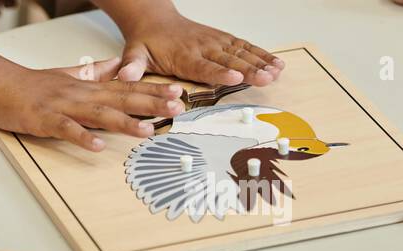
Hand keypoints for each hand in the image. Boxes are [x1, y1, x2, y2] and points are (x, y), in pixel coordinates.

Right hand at [0, 58, 183, 151]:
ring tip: (146, 130)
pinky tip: (98, 146)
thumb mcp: (69, 74)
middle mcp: (81, 95)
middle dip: (150, 104)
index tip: (178, 93)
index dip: (153, 90)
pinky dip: (83, 137)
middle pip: (121, 99)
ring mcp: (64, 107)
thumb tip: (117, 65)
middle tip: (176, 109)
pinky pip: (67, 130)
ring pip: (99, 114)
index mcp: (88, 86)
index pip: (127, 87)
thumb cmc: (32, 84)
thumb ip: (95, 71)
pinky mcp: (45, 120)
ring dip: (124, 122)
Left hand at [114, 9, 282, 86]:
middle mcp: (203, 47)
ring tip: (277, 72)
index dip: (219, 73)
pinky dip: (261, 55)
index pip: (203, 66)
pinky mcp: (223, 40)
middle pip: (229, 60)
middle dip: (249, 69)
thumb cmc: (147, 42)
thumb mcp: (134, 53)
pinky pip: (244, 47)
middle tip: (266, 78)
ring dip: (261, 62)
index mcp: (183, 55)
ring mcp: (215, 42)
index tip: (234, 77)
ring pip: (241, 53)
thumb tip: (124, 75)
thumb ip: (132, 66)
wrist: (155, 20)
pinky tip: (277, 64)